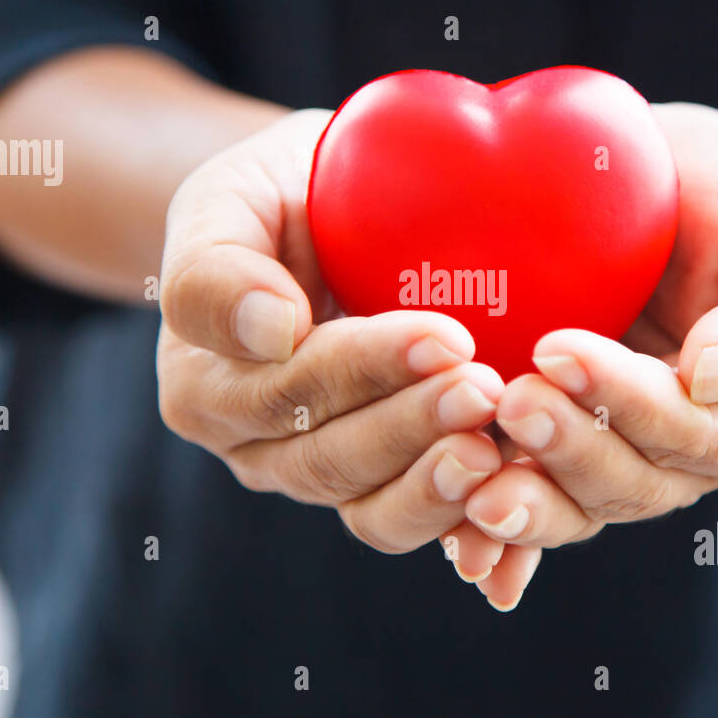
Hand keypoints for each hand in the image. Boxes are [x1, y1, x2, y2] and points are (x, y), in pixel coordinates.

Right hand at [156, 109, 509, 571]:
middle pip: (327, 459)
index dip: (363, 369)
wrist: (326, 217)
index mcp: (204, 384)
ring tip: (498, 443)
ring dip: (438, 480)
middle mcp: (255, 446)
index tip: (444, 336)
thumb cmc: (276, 197)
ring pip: (372, 508)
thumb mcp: (226, 198)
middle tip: (485, 389)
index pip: (281, 389)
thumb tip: (274, 330)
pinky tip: (514, 487)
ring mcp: (319, 473)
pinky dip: (465, 519)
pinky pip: (417, 521)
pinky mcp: (383, 486)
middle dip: (411, 426)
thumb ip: (216, 266)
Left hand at [461, 103, 717, 606]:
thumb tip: (713, 381)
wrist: (667, 186)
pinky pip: (526, 503)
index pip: (695, 433)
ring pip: (574, 508)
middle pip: (631, 485)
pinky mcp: (553, 454)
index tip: (559, 349)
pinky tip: (457, 545)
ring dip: (523, 498)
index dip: (628, 402)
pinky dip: (494, 539)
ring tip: (468, 470)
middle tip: (509, 399)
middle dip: (568, 449)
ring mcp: (615, 461)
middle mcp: (685, 459)